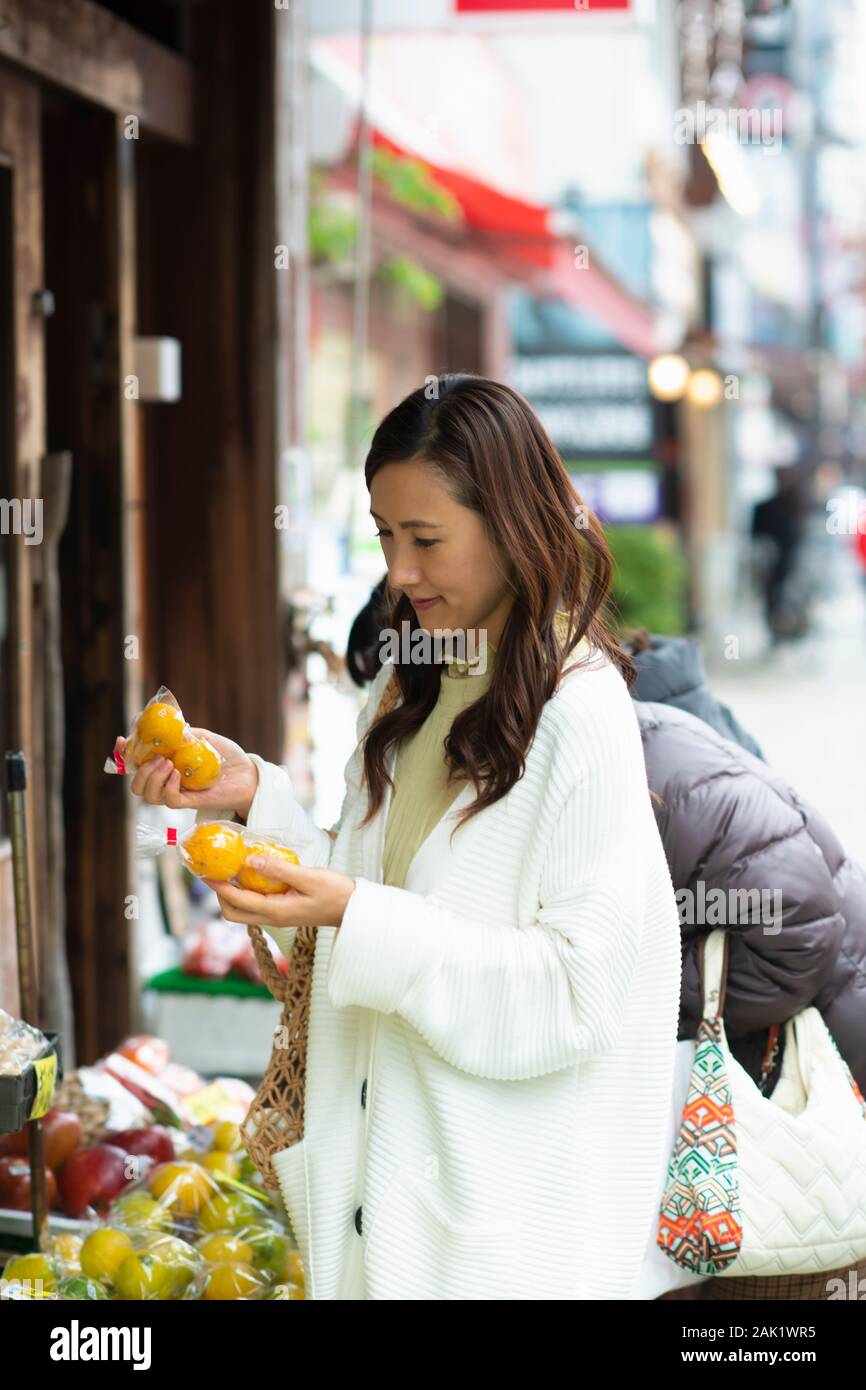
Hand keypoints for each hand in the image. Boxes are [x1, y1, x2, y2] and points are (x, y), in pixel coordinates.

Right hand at [114, 728, 258, 818]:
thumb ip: (184, 733)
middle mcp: (168, 781)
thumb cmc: (227, 757)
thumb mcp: (203, 738)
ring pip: (149, 796)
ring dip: (152, 778)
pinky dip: (169, 787)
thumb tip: (167, 727)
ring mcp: (178, 793)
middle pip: (137, 786)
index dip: (124, 754)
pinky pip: (170, 800)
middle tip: (158, 758)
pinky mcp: (191, 803)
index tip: (121, 741)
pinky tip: (178, 774)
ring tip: (169, 764)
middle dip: (139, 771)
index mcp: (166, 764)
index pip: (137, 763)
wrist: (248, 773)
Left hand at [202, 853, 355, 929]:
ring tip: (230, 869)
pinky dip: (246, 892)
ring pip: (243, 910)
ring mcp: (277, 917)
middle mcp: (272, 918)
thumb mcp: (309, 877)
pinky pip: (256, 904)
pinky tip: (251, 873)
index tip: (204, 872)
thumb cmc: (335, 892)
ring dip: (232, 893)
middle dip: (220, 893)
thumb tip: (249, 861)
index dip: (218, 887)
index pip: (236, 901)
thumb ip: (278, 869)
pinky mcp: (283, 911)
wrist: (354, 908)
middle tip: (216, 870)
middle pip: (233, 912)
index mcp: (275, 912)